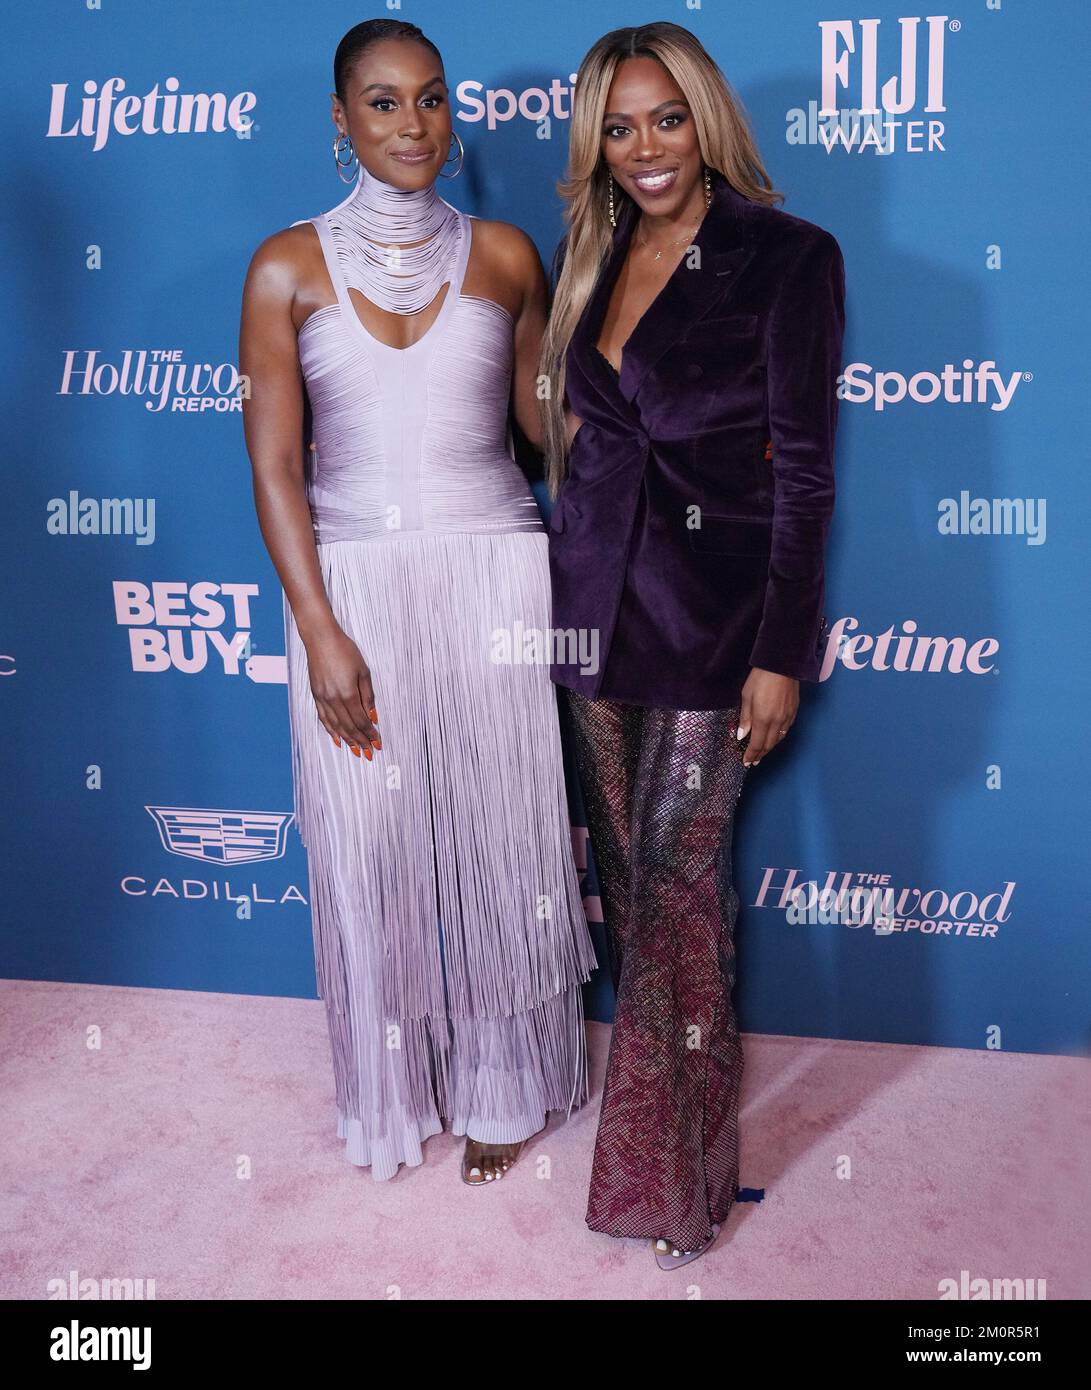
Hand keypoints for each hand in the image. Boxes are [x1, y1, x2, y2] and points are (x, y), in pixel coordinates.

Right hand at [304, 626, 380, 760]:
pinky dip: (331, 731)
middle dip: (360, 741)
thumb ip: (368, 696)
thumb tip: (373, 716)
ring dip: (347, 740)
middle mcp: (333, 699)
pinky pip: (324, 718)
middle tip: (369, 753)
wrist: (320, 638)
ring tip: (356, 750)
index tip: (377, 743)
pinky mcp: (316, 695)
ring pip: (336, 726)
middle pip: (349, 727)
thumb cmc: (344, 650)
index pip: (361, 721)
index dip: (370, 734)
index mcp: (348, 694)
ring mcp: (322, 698)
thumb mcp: (363, 671)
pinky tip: (337, 739)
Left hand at [738, 668, 798, 766]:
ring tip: (762, 752)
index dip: (751, 755)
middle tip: (753, 761)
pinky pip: (786, 730)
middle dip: (760, 754)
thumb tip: (742, 735)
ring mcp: (788, 717)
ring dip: (770, 747)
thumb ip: (745, 718)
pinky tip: (775, 737)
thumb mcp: (746, 697)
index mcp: (763, 719)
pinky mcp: (794, 711)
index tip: (746, 762)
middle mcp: (777, 721)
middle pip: (769, 745)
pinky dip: (779, 737)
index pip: (757, 744)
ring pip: (779, 739)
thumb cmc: (760, 678)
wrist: (782, 664)